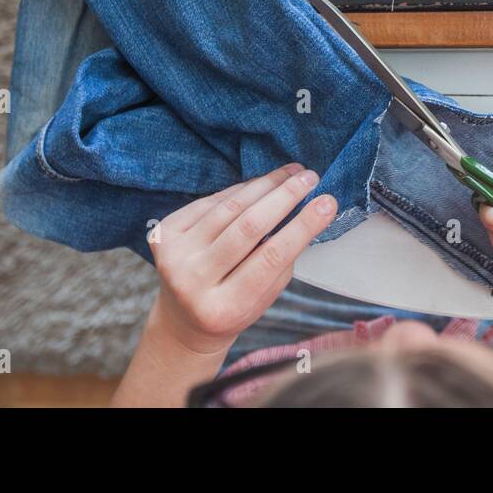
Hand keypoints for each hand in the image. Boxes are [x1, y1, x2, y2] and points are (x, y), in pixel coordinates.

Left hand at [147, 163, 336, 355]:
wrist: (184, 319)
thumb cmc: (235, 307)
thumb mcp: (265, 296)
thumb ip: (281, 258)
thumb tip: (307, 207)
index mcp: (224, 308)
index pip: (271, 257)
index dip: (302, 226)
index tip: (328, 201)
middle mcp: (192, 282)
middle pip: (248, 227)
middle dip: (284, 196)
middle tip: (310, 177)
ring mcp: (173, 256)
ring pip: (229, 208)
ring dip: (265, 185)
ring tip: (292, 173)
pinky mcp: (164, 234)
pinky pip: (210, 202)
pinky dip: (240, 190)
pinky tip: (261, 184)